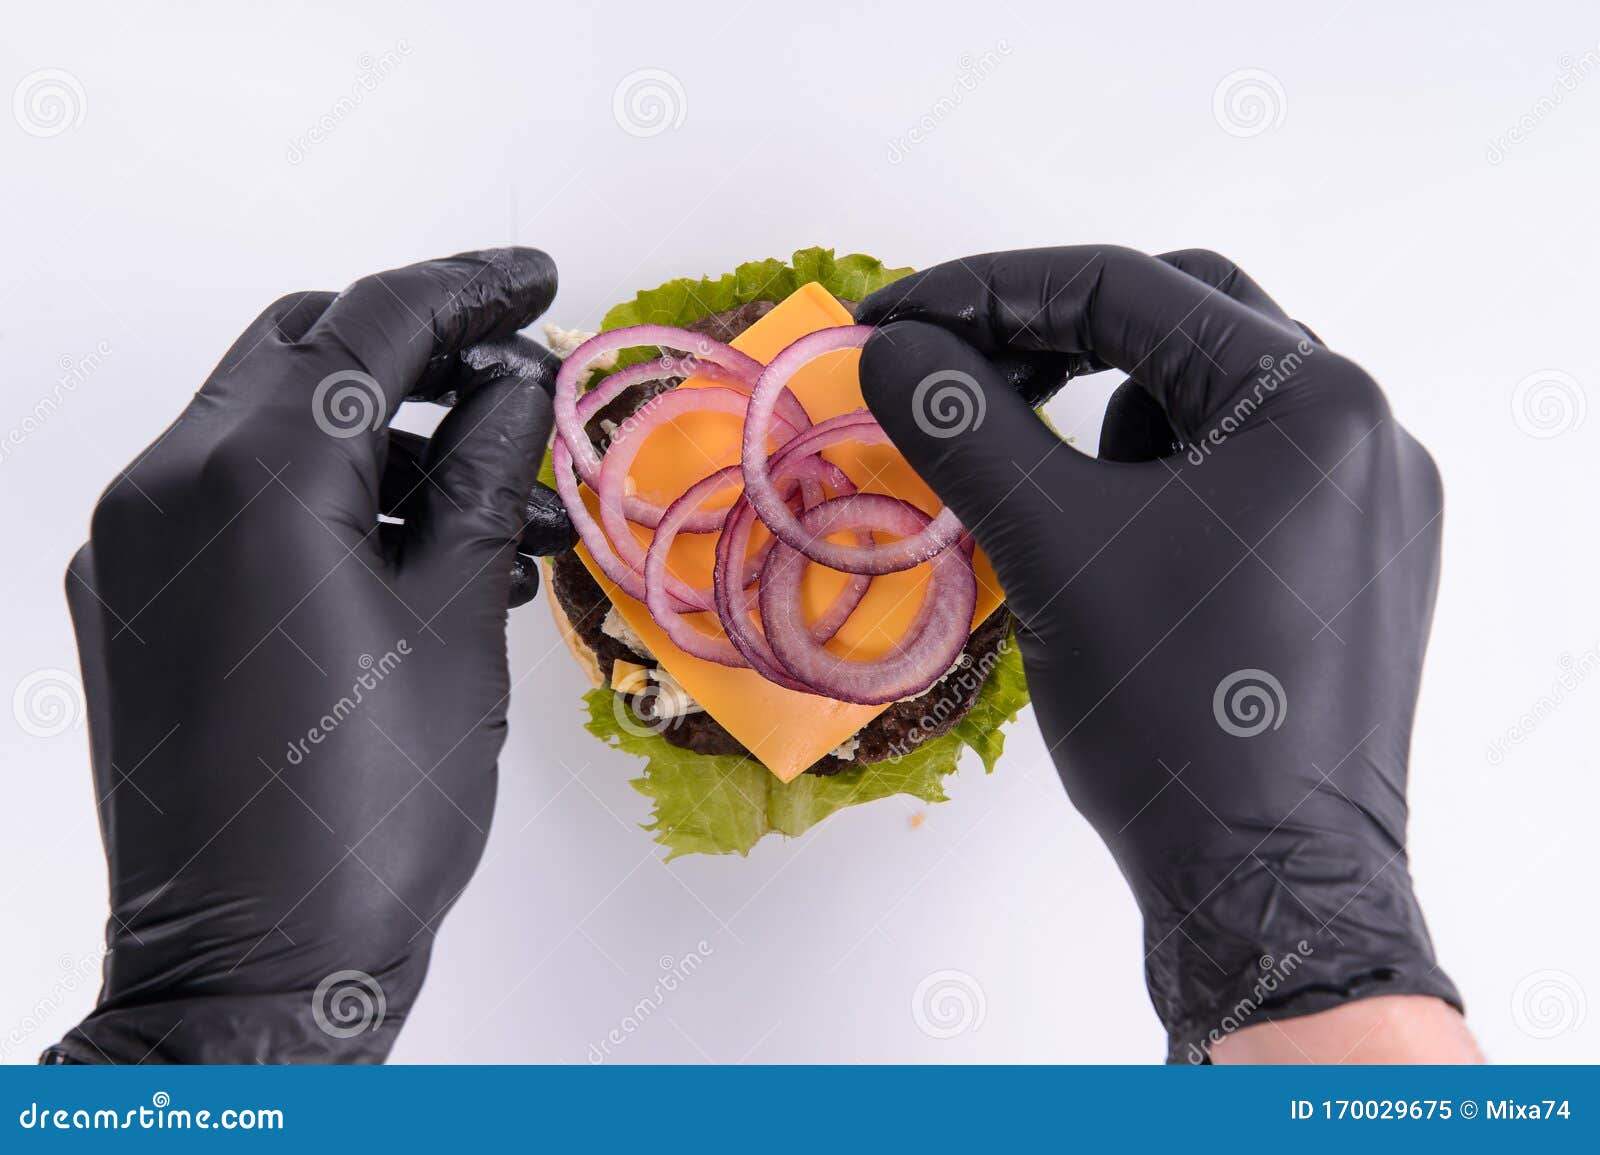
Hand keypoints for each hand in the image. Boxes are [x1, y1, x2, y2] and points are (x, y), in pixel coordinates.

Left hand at [48, 249, 564, 1063]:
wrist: (253, 969)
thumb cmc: (363, 817)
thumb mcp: (455, 624)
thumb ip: (482, 477)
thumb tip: (515, 384)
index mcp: (248, 483)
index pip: (366, 324)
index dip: (466, 288)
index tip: (534, 279)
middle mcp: (164, 495)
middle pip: (300, 352)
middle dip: (417, 353)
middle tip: (517, 385)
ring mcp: (136, 553)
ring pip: (270, 428)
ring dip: (381, 437)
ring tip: (492, 507)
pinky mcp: (137, 606)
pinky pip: (237, 502)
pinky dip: (328, 497)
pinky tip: (418, 556)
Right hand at [857, 247, 1464, 1061]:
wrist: (1269, 884)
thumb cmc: (1177, 718)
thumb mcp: (1052, 550)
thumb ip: (963, 427)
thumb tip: (888, 348)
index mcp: (1310, 398)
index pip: (1123, 289)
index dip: (984, 292)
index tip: (889, 320)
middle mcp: (1358, 427)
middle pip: (1176, 323)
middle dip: (1047, 340)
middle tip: (945, 370)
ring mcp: (1361, 497)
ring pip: (1204, 398)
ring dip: (1102, 408)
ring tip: (1029, 470)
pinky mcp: (1342, 560)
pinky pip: (1232, 469)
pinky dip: (1150, 472)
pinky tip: (1101, 527)